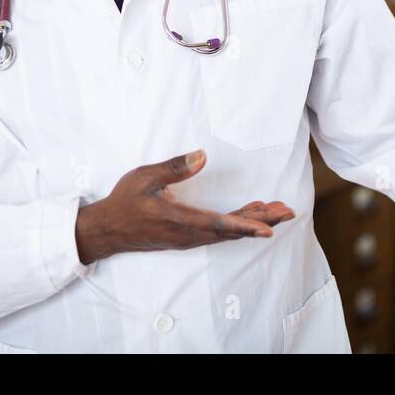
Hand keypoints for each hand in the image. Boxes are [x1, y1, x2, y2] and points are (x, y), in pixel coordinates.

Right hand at [75, 150, 294, 263]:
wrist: (106, 231)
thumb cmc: (124, 201)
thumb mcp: (144, 177)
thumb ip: (173, 167)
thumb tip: (201, 155)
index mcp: (178, 220)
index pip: (219, 224)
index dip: (245, 225)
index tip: (269, 227)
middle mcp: (188, 234)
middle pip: (231, 230)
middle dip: (261, 221)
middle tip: (287, 212)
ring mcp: (188, 239)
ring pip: (227, 232)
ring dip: (252, 222)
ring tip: (277, 211)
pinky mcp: (187, 238)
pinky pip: (218, 232)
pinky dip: (238, 224)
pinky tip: (251, 214)